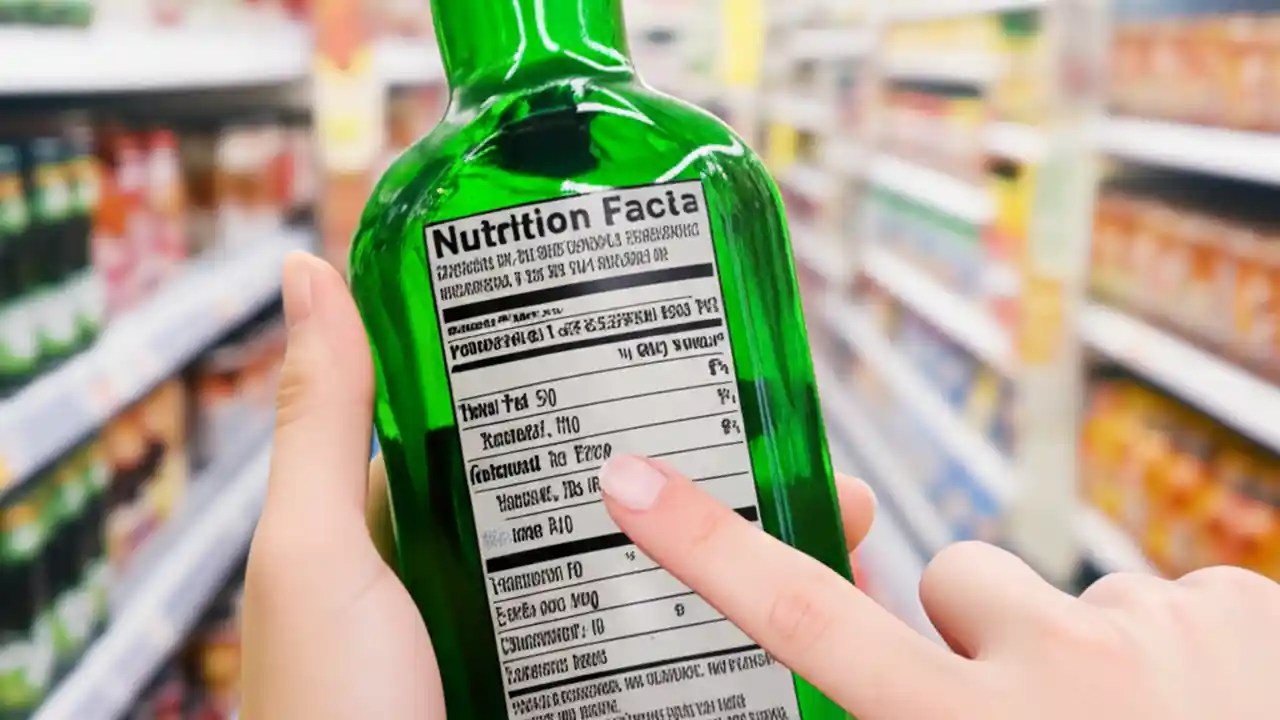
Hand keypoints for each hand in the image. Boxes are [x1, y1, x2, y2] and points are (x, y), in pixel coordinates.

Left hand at [236, 252, 879, 718]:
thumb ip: (323, 421)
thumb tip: (310, 265)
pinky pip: (684, 652)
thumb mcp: (319, 555)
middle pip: (620, 501)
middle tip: (792, 426)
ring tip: (837, 506)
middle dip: (709, 463)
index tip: (683, 329)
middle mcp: (500, 584)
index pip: (525, 426)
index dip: (602, 377)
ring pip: (669, 576)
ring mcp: (557, 649)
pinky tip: (807, 599)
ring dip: (752, 542)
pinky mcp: (598, 698)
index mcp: (431, 530)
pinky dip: (746, 625)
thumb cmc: (326, 715)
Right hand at [600, 454, 1279, 719]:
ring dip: (1085, 648)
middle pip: (954, 580)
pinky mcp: (1240, 601)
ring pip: (1065, 590)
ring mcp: (1155, 625)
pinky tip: (1218, 709)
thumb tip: (862, 679)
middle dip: (976, 632)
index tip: (633, 482)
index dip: (708, 548)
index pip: (803, 621)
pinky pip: (1165, 594)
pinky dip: (1178, 646)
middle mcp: (1055, 668)